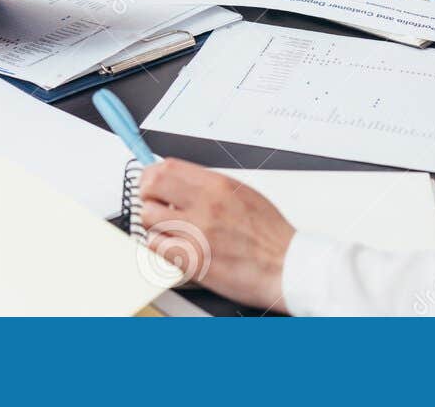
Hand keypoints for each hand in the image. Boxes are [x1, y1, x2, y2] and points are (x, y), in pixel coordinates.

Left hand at [139, 158, 292, 310]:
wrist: (287, 266)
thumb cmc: (270, 235)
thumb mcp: (243, 194)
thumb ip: (209, 186)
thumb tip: (181, 181)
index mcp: (218, 186)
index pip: (167, 167)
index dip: (152, 174)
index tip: (151, 181)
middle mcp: (205, 206)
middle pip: (151, 187)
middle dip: (147, 195)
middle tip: (153, 203)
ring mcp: (197, 234)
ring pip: (148, 218)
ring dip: (152, 222)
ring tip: (166, 228)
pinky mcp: (193, 261)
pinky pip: (155, 247)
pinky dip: (158, 245)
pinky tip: (171, 246)